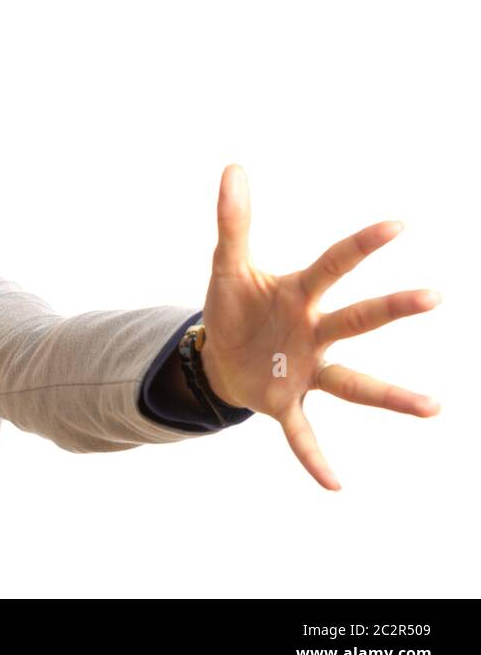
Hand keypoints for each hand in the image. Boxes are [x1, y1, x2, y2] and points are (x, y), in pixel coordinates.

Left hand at [196, 164, 441, 491]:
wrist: (218, 354)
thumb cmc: (235, 306)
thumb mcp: (227, 265)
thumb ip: (232, 221)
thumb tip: (232, 168)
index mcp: (301, 294)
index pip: (333, 265)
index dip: (361, 245)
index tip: (397, 225)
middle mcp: (315, 332)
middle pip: (357, 319)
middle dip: (392, 308)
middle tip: (435, 296)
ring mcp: (306, 370)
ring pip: (353, 382)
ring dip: (389, 395)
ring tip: (433, 408)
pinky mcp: (286, 403)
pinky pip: (303, 434)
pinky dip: (315, 458)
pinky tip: (336, 486)